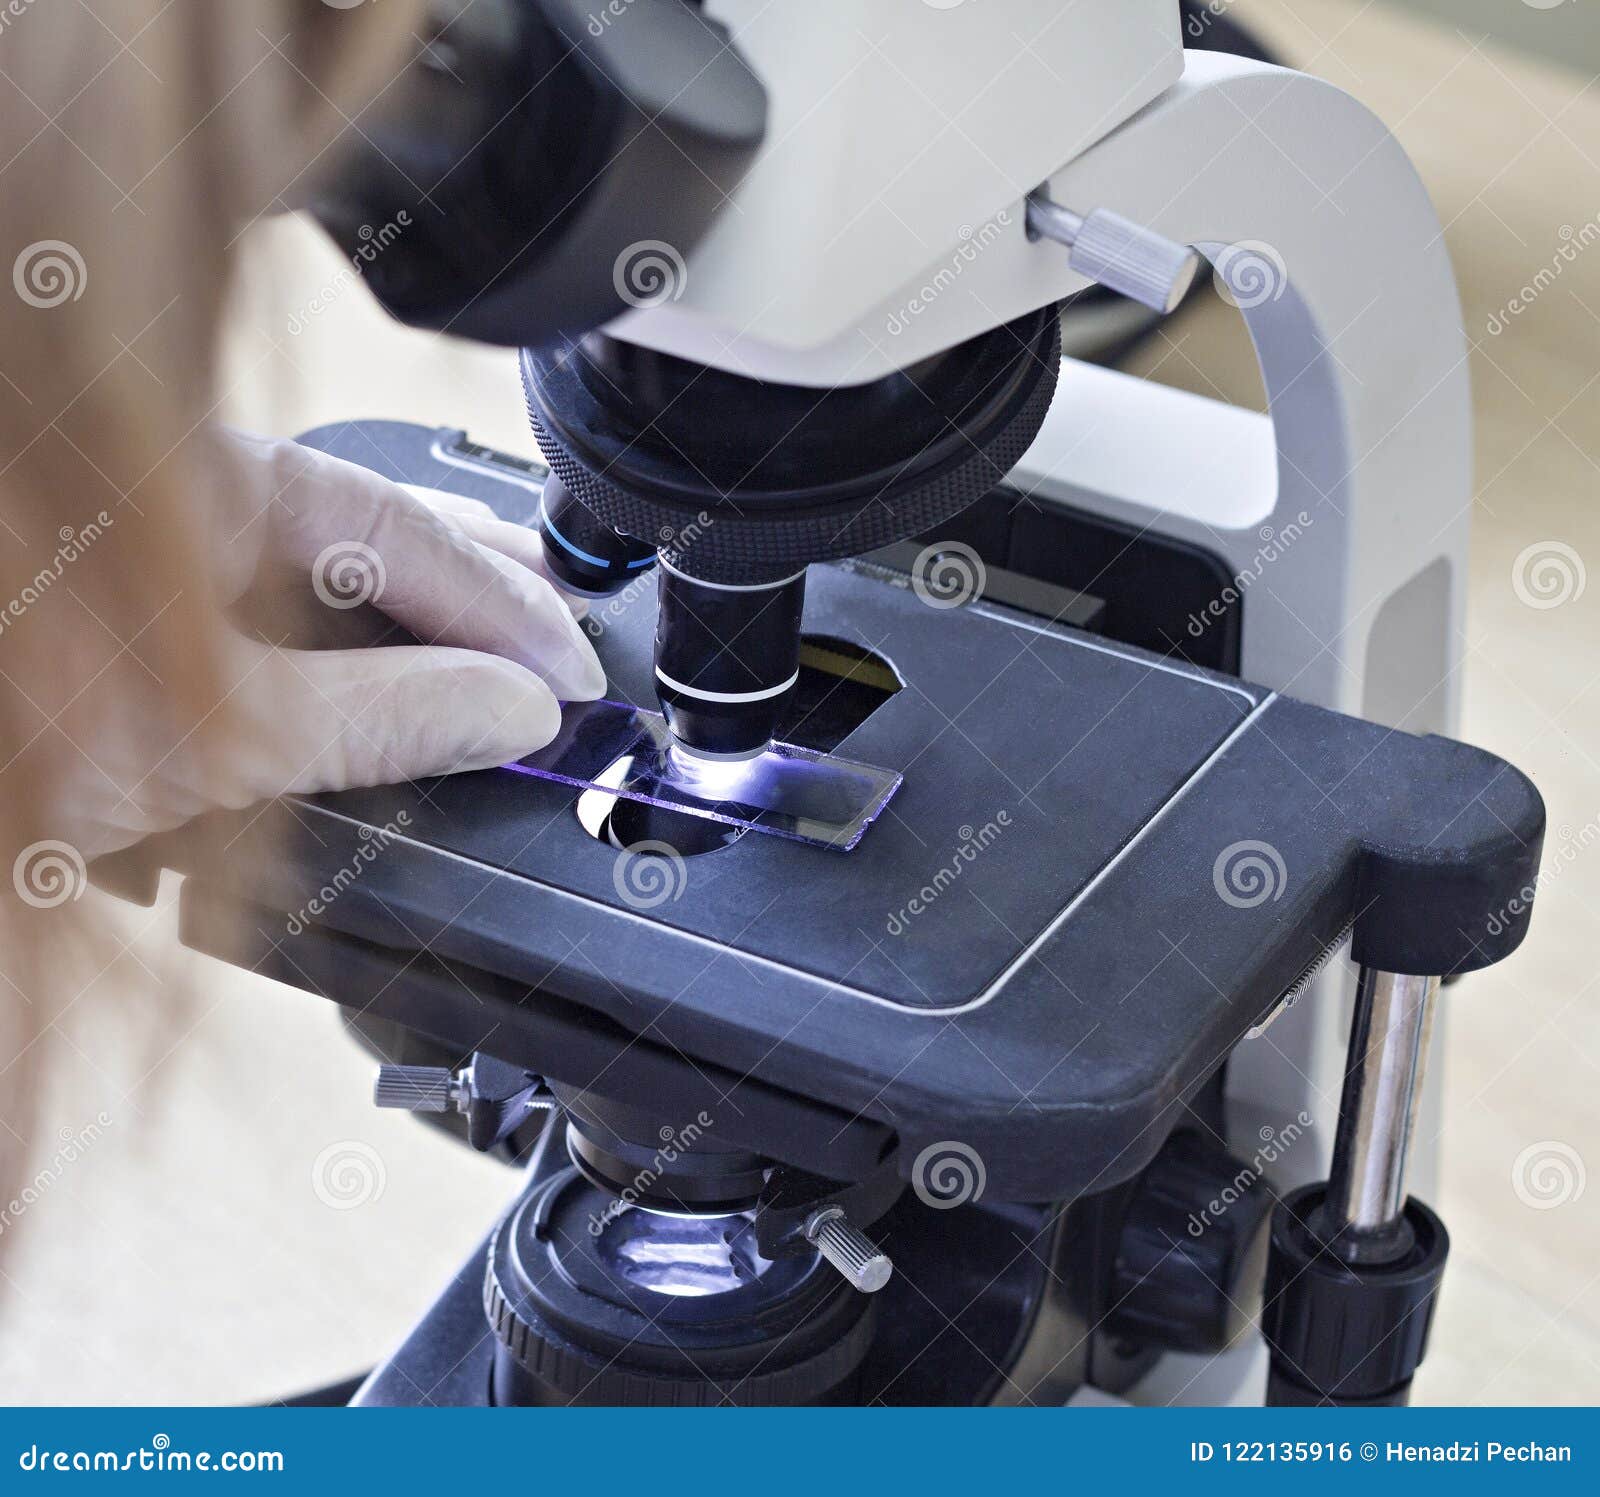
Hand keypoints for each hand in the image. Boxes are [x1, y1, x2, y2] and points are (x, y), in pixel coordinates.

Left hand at [59, 429, 605, 858]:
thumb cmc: (7, 720)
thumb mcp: (216, 731)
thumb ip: (380, 716)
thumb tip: (504, 710)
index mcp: (215, 483)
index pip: (405, 535)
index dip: (506, 608)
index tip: (573, 677)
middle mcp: (194, 507)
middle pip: (377, 542)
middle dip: (481, 601)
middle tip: (565, 654)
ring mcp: (170, 564)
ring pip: (328, 588)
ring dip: (420, 638)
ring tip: (498, 677)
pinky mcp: (150, 634)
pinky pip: (278, 635)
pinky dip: (348, 674)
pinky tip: (387, 704)